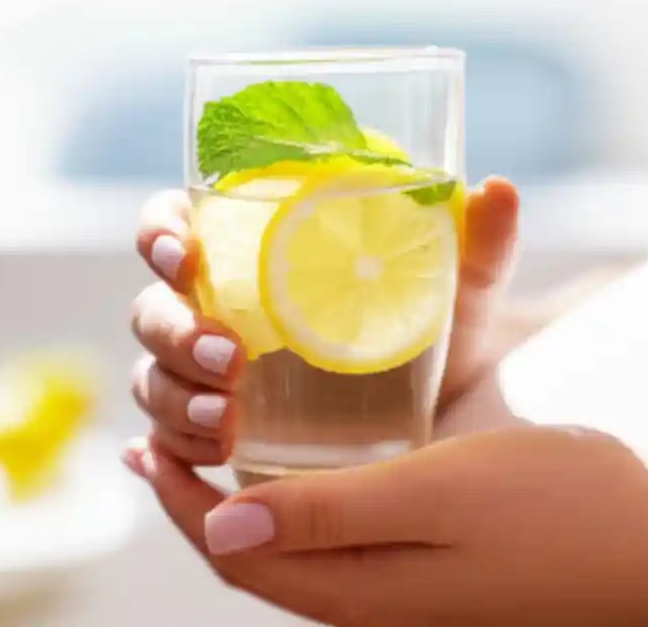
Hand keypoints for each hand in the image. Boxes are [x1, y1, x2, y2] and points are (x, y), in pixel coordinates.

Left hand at [122, 427, 647, 626]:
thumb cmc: (559, 506)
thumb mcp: (436, 492)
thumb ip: (326, 512)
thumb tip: (216, 529)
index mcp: (360, 591)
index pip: (234, 555)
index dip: (179, 505)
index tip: (143, 446)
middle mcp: (372, 602)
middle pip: (253, 559)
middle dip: (195, 504)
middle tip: (158, 442)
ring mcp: (402, 591)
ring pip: (293, 551)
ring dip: (239, 504)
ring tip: (209, 450)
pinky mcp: (431, 570)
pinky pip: (337, 541)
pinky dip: (294, 504)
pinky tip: (301, 467)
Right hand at [129, 178, 519, 465]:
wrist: (440, 411)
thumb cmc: (434, 329)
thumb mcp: (459, 292)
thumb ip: (476, 245)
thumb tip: (496, 189)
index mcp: (248, 249)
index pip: (173, 225)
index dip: (161, 235)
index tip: (187, 256)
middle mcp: (213, 307)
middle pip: (153, 309)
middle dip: (175, 333)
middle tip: (230, 358)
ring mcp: (204, 374)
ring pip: (151, 376)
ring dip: (176, 398)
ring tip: (227, 424)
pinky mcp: (212, 431)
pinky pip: (167, 440)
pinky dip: (176, 450)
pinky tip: (207, 458)